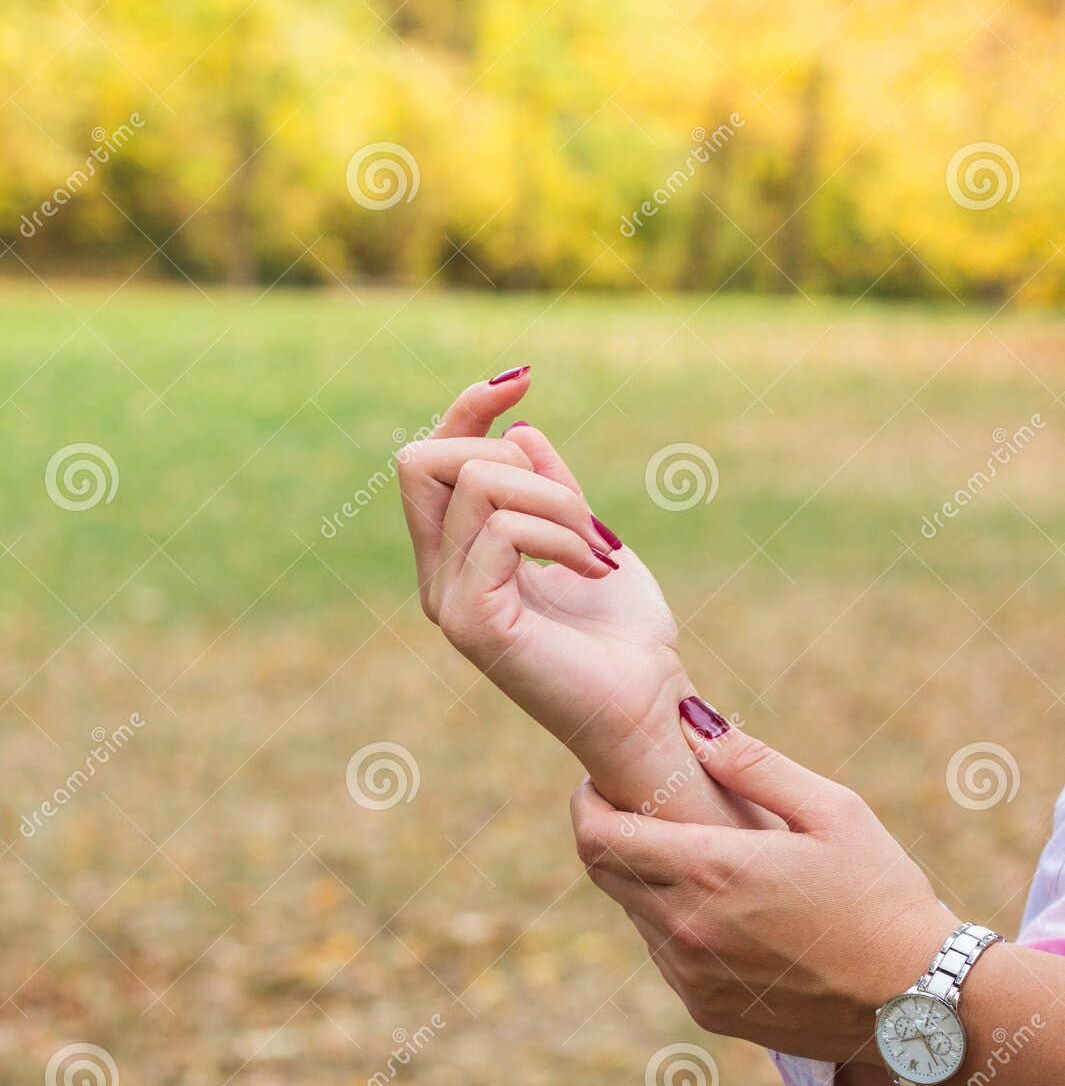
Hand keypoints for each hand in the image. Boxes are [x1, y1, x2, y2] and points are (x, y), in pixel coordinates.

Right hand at [398, 369, 752, 821]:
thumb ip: (549, 487)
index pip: (428, 460)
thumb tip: (519, 430)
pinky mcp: (473, 623)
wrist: (649, 706)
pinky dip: (561, 534)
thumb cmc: (626, 636)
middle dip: (510, 456)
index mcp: (457, 558)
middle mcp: (439, 579)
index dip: (467, 408)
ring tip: (596, 549)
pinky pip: (503, 528)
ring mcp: (449, 602)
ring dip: (557, 499)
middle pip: (424, 460)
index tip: (524, 379)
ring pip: (478, 483)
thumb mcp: (587, 536)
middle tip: (578, 513)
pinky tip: (594, 571)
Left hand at [570, 702, 955, 1063]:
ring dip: (647, 880)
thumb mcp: (832, 810)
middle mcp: (688, 929)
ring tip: (703, 859)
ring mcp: (692, 976)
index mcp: (712, 871)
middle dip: (612, 833)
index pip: (598, 836)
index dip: (587, 804)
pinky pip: (663, 954)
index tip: (602, 784)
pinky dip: (675, 922)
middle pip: (604, 872)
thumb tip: (692, 723)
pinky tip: (726, 908)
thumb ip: (753, 765)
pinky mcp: (705, 1009)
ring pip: (633, 913)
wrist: (917, 1001)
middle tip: (646, 810)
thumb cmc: (881, 894)